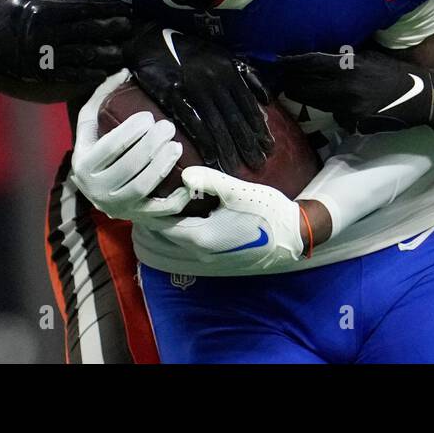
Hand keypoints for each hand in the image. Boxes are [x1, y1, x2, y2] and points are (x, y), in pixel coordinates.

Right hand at [0, 0, 133, 84]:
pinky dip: (88, 74)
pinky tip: (103, 73)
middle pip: (89, 31)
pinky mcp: (43, 73)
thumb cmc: (4, 13)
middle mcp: (48, 34)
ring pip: (84, 55)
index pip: (83, 9)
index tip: (126, 8)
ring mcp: (46, 55)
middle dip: (113, 30)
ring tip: (122, 52)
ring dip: (106, 54)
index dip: (107, 9)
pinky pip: (70, 75)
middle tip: (130, 28)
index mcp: (44, 11)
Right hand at [70, 70, 189, 221]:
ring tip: (177, 146)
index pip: (109, 147)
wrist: (96, 191)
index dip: (130, 131)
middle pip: (129, 166)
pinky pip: (158, 212)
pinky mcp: (137, 217)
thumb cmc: (97, 151)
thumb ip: (100, 99)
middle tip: (168, 127)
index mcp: (84, 165)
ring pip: (142, 187)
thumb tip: (124, 71)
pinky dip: (175, 200)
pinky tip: (188, 183)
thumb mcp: (90, 128)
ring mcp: (118, 206)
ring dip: (162, 166)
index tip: (149, 116)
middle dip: (152, 145)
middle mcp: (97, 189)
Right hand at [127, 25, 271, 171]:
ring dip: (228, 148)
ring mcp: (193, 87)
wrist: (151, 41)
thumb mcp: (222, 55)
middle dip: (248, 143)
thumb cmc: (189, 51)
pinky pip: (193, 122)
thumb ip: (247, 74)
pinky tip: (212, 158)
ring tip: (236, 168)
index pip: (248, 104)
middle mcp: (214, 79)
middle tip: (258, 164)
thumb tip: (267, 99)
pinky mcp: (173, 95)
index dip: (259, 127)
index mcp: (229, 70)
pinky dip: (204, 142)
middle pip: (235, 117)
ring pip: (216, 124)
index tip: (268, 147)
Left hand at [150, 167, 304, 271]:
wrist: (294, 235)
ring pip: (178, 240)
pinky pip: (192, 243)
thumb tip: (183, 174)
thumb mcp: (237, 192)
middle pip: (166, 235)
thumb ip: (209, 181)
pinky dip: (182, 228)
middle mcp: (201, 253)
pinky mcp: (221, 257)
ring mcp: (211, 258)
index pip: (161, 225)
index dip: (149, 209)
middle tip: (145, 194)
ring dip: (168, 223)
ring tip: (161, 200)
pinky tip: (187, 211)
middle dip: (155, 216)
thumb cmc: (267, 212)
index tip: (140, 192)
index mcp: (200, 237)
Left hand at [278, 49, 433, 132]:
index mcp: (348, 65)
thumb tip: (320, 51)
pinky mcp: (354, 124)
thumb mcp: (369, 56)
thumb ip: (345, 56)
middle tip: (285, 80)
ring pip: (317, 104)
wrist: (421, 97)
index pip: (309, 63)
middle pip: (304, 88)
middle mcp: (345, 87)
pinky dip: (336, 111)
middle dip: (292, 84)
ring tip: (303, 90)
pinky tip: (344, 106)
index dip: (290, 62)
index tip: (277, 61)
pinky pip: (336, 117)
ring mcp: (349, 108)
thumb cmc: (395, 71)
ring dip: (311, 98)